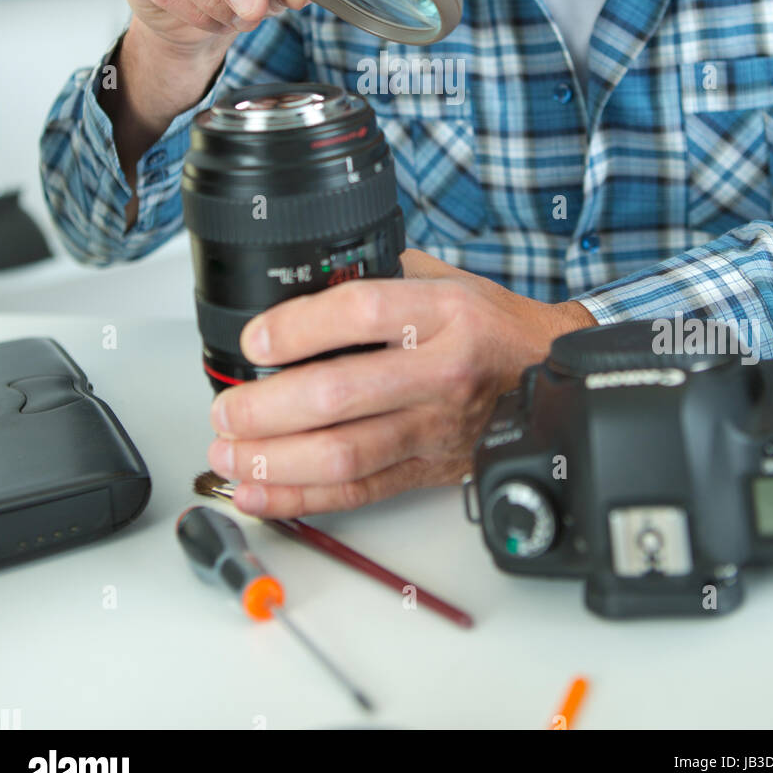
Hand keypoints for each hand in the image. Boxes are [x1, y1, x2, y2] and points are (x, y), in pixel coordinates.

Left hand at [207, 247, 597, 516]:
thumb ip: (378, 275)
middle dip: (266, 407)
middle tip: (227, 408)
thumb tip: (303, 278)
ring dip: (273, 458)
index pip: (361, 314)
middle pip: (338, 395)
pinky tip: (258, 491)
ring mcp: (435, 427)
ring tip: (228, 452)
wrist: (545, 370)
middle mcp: (440, 372)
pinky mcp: (429, 470)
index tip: (256, 338)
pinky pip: (358, 492)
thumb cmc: (490, 322)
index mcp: (443, 312)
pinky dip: (299, 497)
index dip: (298, 328)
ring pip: (343, 454)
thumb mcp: (441, 277)